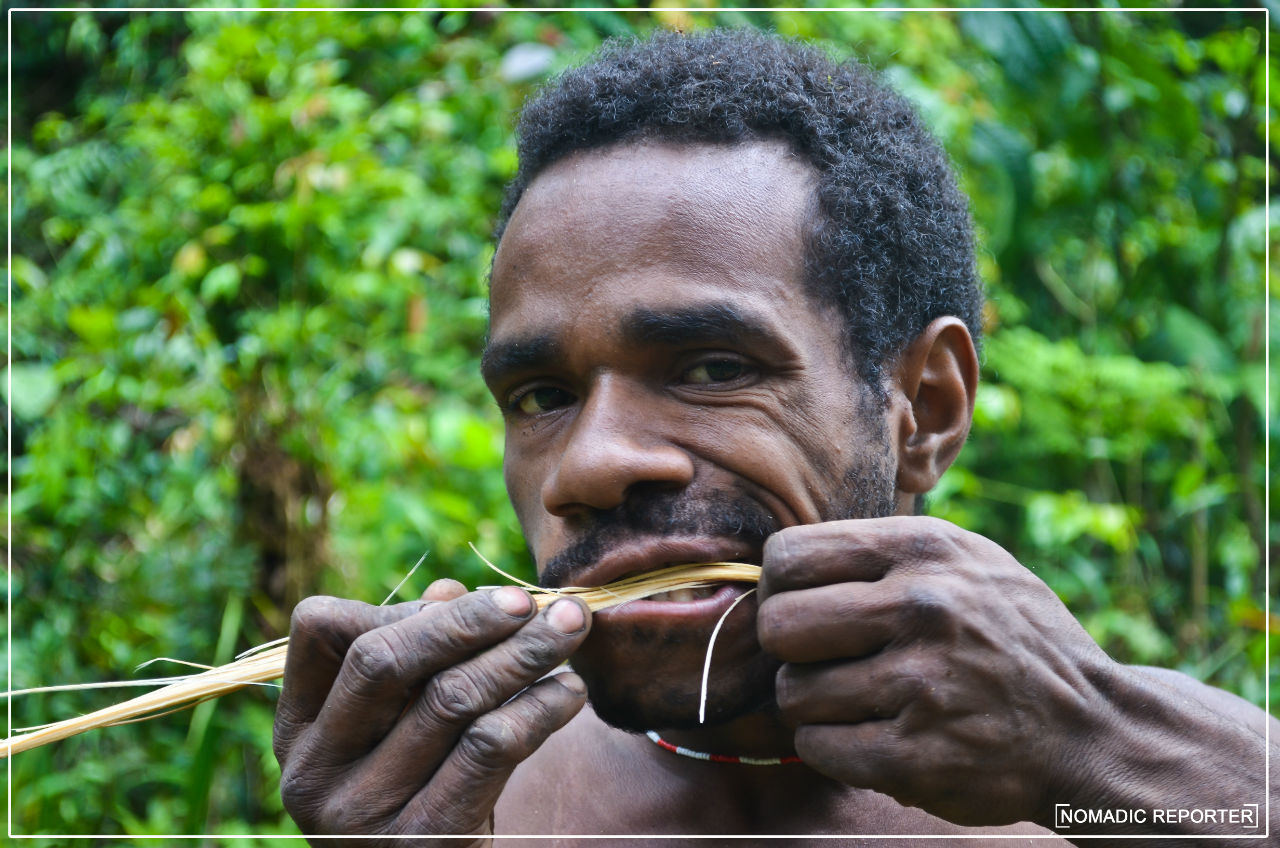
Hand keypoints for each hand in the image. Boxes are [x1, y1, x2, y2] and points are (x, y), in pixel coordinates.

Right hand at [273, 580, 590, 845]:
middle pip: (385, 659)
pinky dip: (539, 708)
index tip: (465, 597)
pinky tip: (570, 693)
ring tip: (571, 631)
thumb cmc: (423, 787)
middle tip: (533, 601)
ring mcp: (360, 814)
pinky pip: (490, 748)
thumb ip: (418, 656)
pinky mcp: (423, 842)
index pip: (320, 629)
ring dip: (523, 654)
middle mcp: (313, 772)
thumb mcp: (402, 726)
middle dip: (469, 619)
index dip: (398, 606)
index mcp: (299, 728)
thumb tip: (450, 591)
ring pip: (450, 698)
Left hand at [756, 516, 1112, 826]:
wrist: (1094, 728)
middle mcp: (923, 608)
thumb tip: (778, 566)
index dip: (779, 590)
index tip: (804, 612)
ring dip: (814, 707)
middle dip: (789, 652)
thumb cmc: (1010, 637)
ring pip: (793, 694)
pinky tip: (873, 739)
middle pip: (778, 627)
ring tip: (861, 704)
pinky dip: (833, 750)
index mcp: (923, 551)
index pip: (787, 557)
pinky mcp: (920, 754)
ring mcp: (923, 683)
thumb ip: (879, 554)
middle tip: (822, 663)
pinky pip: (819, 748)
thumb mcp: (965, 560)